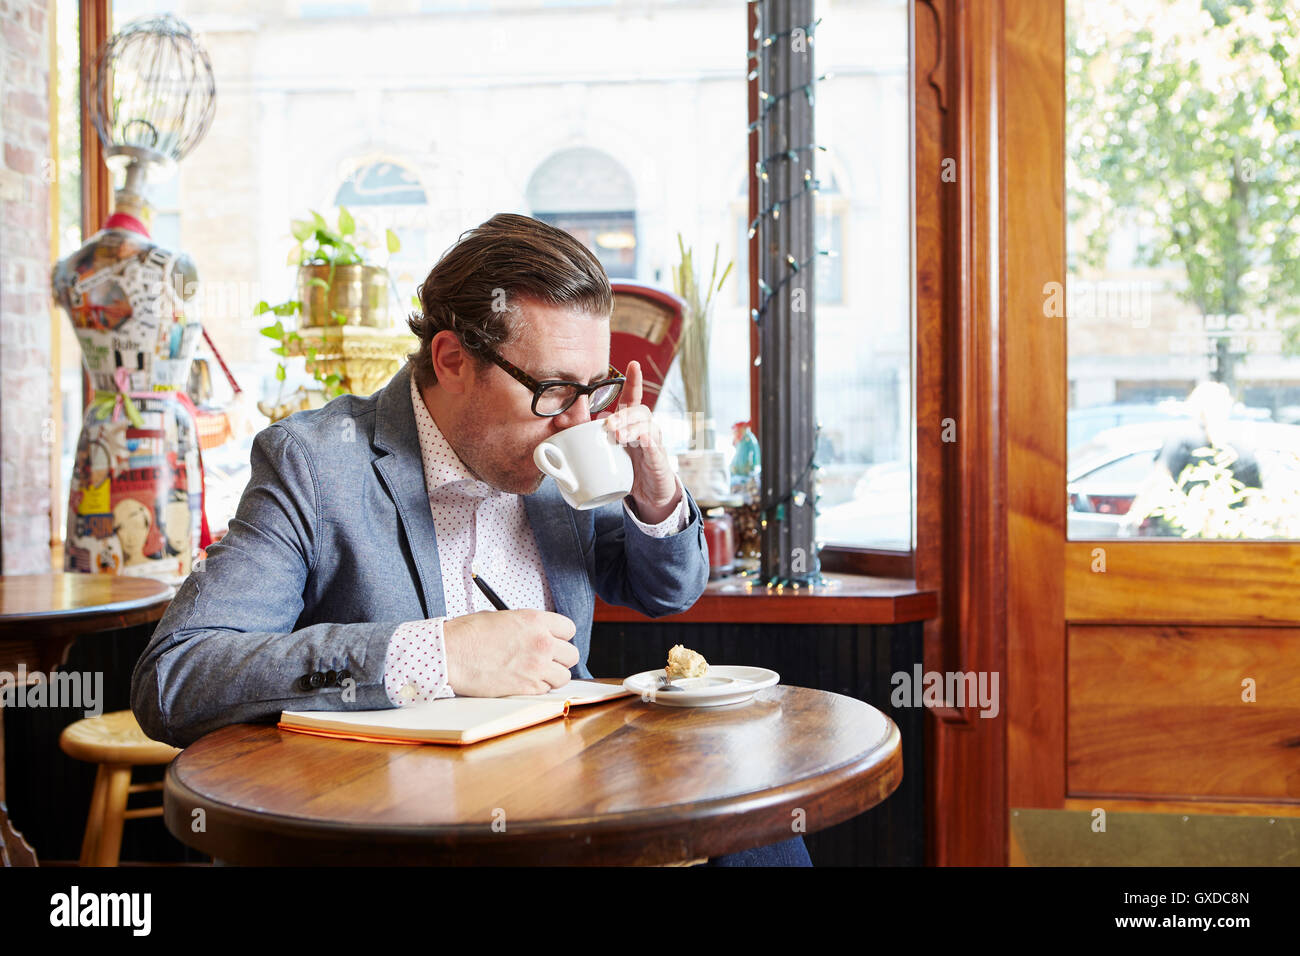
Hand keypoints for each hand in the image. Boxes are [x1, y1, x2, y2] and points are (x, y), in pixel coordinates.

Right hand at [442, 609, 577, 695]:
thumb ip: (525, 626)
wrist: (451, 655)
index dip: (560, 637)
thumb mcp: (502, 618)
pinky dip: (538, 688)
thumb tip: (533, 634)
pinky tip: (523, 682)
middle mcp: (542, 643)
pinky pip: (547, 690)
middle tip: (546, 660)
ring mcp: (537, 666)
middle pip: (572, 654)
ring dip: (553, 676)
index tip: (553, 641)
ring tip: (535, 673)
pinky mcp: (528, 687)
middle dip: (560, 658)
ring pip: (564, 676)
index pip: (569, 629)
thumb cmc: (468, 634)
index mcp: (536, 621)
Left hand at [601, 360, 680, 522]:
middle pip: (639, 410)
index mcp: (631, 424)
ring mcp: (654, 443)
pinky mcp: (659, 460)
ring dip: (632, 428)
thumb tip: (558, 421)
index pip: (633, 398)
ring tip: (619, 436)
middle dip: (624, 415)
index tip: (633, 364)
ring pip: (648, 425)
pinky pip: (656, 446)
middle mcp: (645, 429)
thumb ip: (585, 436)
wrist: (649, 494)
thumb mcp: (605, 451)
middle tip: (609, 426)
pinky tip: (642, 441)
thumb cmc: (626, 468)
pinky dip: (649, 442)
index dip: (633, 381)